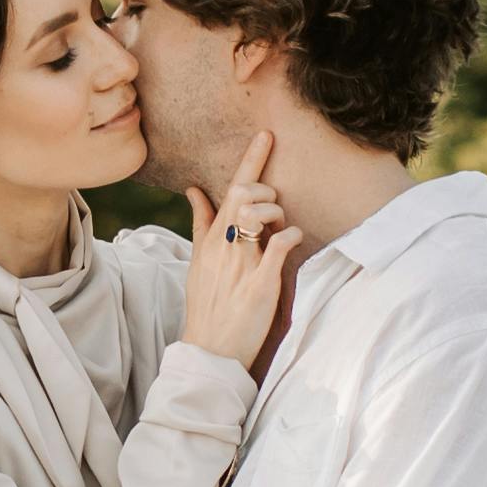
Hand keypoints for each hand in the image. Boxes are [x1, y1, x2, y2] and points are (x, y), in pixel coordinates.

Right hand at [181, 136, 301, 366]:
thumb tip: (194, 190)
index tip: (266, 136)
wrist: (210, 350)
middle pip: (242, 194)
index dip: (250, 161)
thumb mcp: (198, 262)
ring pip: (259, 214)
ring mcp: (242, 264)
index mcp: (211, 240)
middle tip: (274, 201)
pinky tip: (292, 239)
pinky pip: (278, 246)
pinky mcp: (260, 284)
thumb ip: (201, 224)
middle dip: (265, 186)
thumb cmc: (207, 306)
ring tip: (281, 224)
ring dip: (276, 209)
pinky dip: (289, 235)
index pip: (229, 190)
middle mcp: (225, 247)